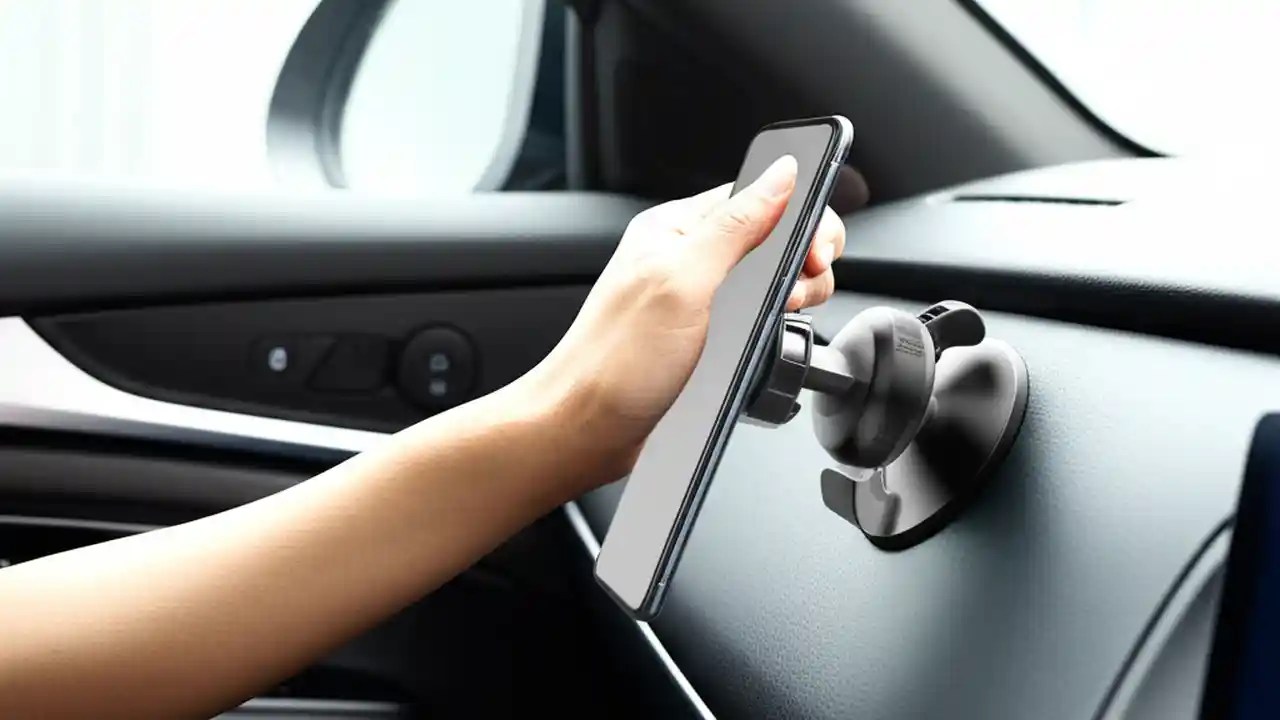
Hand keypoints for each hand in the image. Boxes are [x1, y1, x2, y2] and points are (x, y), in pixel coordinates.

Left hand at [522, 156, 846, 486]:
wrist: (585, 430)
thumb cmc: (614, 360)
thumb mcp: (683, 281)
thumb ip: (736, 225)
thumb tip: (782, 173)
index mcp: (678, 228)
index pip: (759, 195)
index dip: (801, 219)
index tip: (813, 255)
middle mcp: (688, 259)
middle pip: (775, 240)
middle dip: (803, 266)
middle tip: (794, 297)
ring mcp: (697, 301)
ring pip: (772, 285)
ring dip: (791, 302)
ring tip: (777, 323)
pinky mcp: (704, 340)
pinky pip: (757, 324)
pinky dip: (772, 335)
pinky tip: (763, 349)